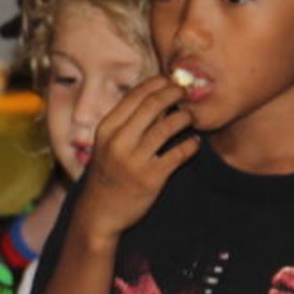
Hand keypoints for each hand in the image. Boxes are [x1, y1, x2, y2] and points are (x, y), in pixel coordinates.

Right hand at [75, 75, 198, 240]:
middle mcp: (118, 142)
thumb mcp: (106, 145)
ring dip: (186, 117)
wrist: (99, 213)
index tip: (171, 80)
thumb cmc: (107, 174)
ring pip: (168, 126)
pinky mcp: (151, 177)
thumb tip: (157, 97)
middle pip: (153, 104)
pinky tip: (194, 142)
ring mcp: (134, 160)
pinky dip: (192, 144)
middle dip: (175, 93)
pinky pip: (179, 153)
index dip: (158, 82)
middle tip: (187, 92)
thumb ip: (126, 123)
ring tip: (191, 117)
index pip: (135, 95)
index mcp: (106, 129)